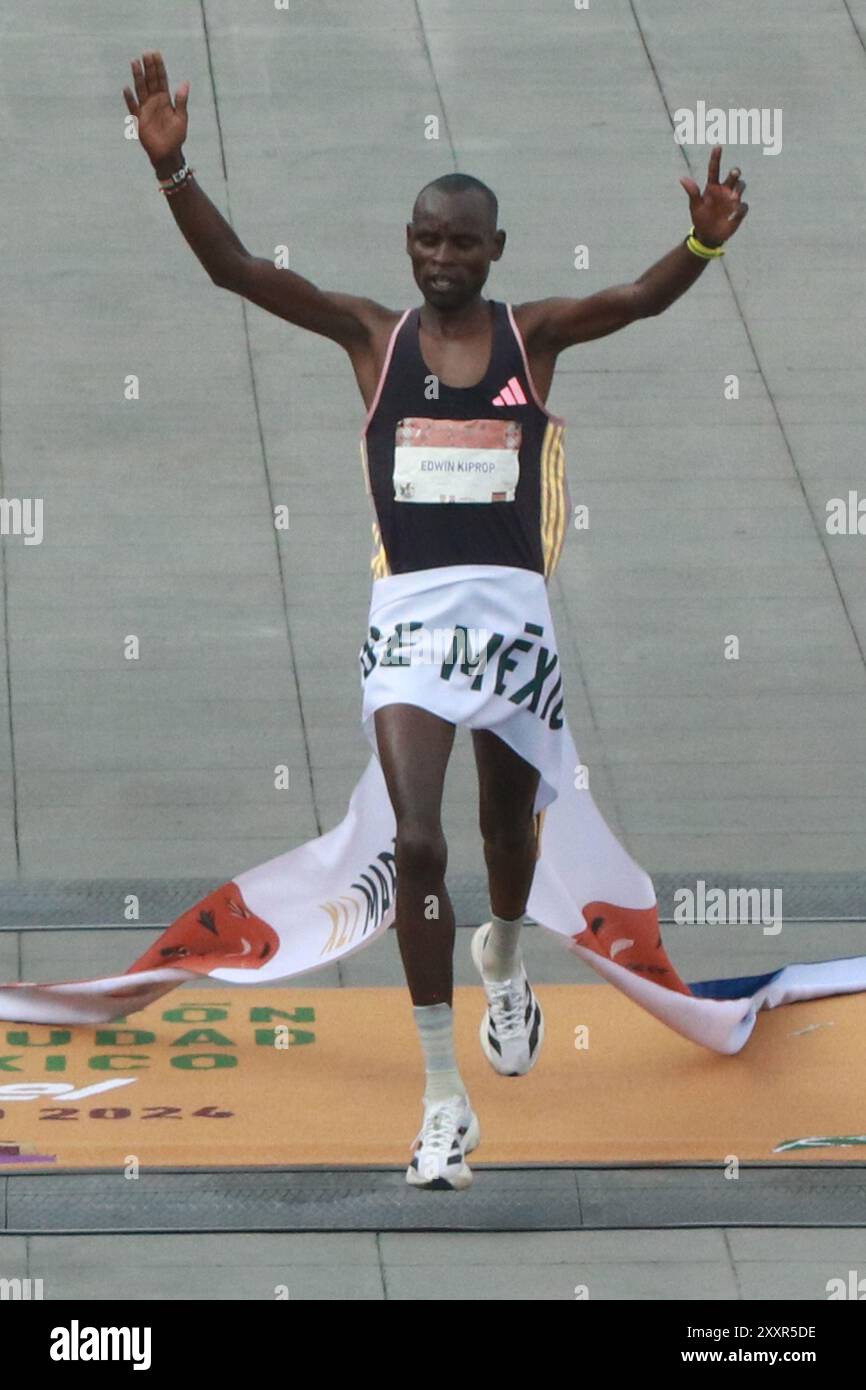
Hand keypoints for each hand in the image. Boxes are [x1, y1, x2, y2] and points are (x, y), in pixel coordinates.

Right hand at [123, 50, 188, 168]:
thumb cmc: (176, 137)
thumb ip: (181, 101)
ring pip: (141, 89)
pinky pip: (133, 107)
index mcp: (165, 99)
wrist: (167, 153)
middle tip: (146, 54)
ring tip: (134, 63)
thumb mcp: (181, 118)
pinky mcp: (139, 119)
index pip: (161, 79)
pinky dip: (130, 99)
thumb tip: (185, 83)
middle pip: (150, 80)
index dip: (159, 67)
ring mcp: (145, 108)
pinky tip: (127, 89)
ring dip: (138, 76)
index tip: (156, 54)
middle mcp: (154, 101)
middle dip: (148, 67)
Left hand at [679, 146, 747, 246]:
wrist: (708, 236)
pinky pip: (744, 206)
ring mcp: (733, 200)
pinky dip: (740, 208)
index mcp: (712, 187)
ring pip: (741, 186)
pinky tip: (734, 213)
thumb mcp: (694, 206)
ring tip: (732, 198)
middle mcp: (724, 190)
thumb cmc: (700, 218)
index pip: (714, 169)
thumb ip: (692, 192)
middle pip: (733, 176)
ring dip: (738, 190)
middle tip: (734, 173)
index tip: (718, 147)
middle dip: (735, 173)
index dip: (716, 158)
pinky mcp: (739, 211)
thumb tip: (682, 178)